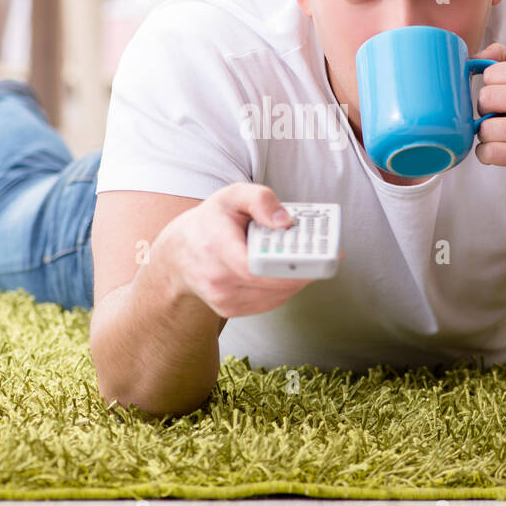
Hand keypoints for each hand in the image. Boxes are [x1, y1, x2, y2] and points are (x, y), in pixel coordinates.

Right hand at [158, 182, 330, 319]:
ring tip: (309, 260)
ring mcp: (223, 298)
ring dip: (296, 280)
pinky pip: (268, 302)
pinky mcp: (230, 310)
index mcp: (216, 246)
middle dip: (302, 270)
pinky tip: (289, 273)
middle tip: (326, 254)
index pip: (255, 266)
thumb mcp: (231, 196)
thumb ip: (259, 199)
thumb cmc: (210, 221)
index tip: (314, 254)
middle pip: (271, 283)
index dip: (288, 264)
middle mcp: (216, 278)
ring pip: (275, 296)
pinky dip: (284, 289)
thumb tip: (286, 221)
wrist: (179, 254)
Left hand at [471, 43, 505, 197]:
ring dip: (485, 136)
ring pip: (486, 127)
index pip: (493, 72)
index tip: (499, 98)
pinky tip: (496, 152)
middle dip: (484, 110)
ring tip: (499, 137)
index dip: (489, 86)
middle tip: (497, 118)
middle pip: (486, 97)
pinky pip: (491, 152)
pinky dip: (486, 154)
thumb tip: (473, 57)